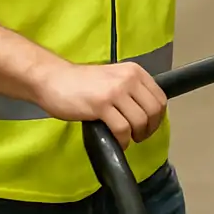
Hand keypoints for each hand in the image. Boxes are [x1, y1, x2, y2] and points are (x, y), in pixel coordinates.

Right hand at [36, 61, 168, 148]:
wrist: (53, 79)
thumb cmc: (81, 83)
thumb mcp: (114, 78)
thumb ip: (131, 90)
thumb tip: (147, 114)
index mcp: (135, 71)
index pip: (160, 98)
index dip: (157, 118)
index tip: (148, 126)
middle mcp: (128, 79)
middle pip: (154, 111)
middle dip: (149, 129)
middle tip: (138, 136)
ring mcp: (115, 91)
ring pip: (140, 121)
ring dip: (136, 136)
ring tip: (126, 138)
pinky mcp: (101, 105)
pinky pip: (122, 129)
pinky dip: (123, 141)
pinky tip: (117, 142)